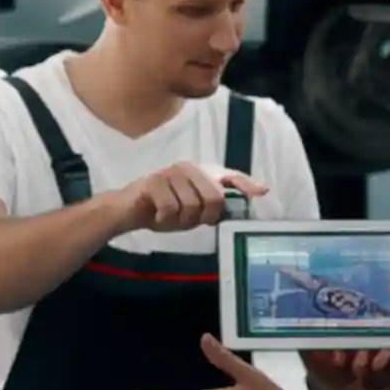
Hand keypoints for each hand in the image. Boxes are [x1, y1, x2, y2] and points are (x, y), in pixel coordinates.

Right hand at [118, 162, 267, 232]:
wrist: (128, 210)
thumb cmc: (162, 210)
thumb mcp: (191, 212)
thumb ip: (211, 208)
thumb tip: (233, 210)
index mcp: (200, 173)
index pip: (230, 175)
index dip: (246, 184)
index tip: (261, 193)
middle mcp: (189, 168)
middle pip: (214, 197)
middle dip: (204, 217)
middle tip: (189, 221)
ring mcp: (171, 172)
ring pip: (191, 206)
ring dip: (180, 220)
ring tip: (169, 216)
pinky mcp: (154, 180)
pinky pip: (170, 207)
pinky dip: (165, 219)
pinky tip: (158, 216)